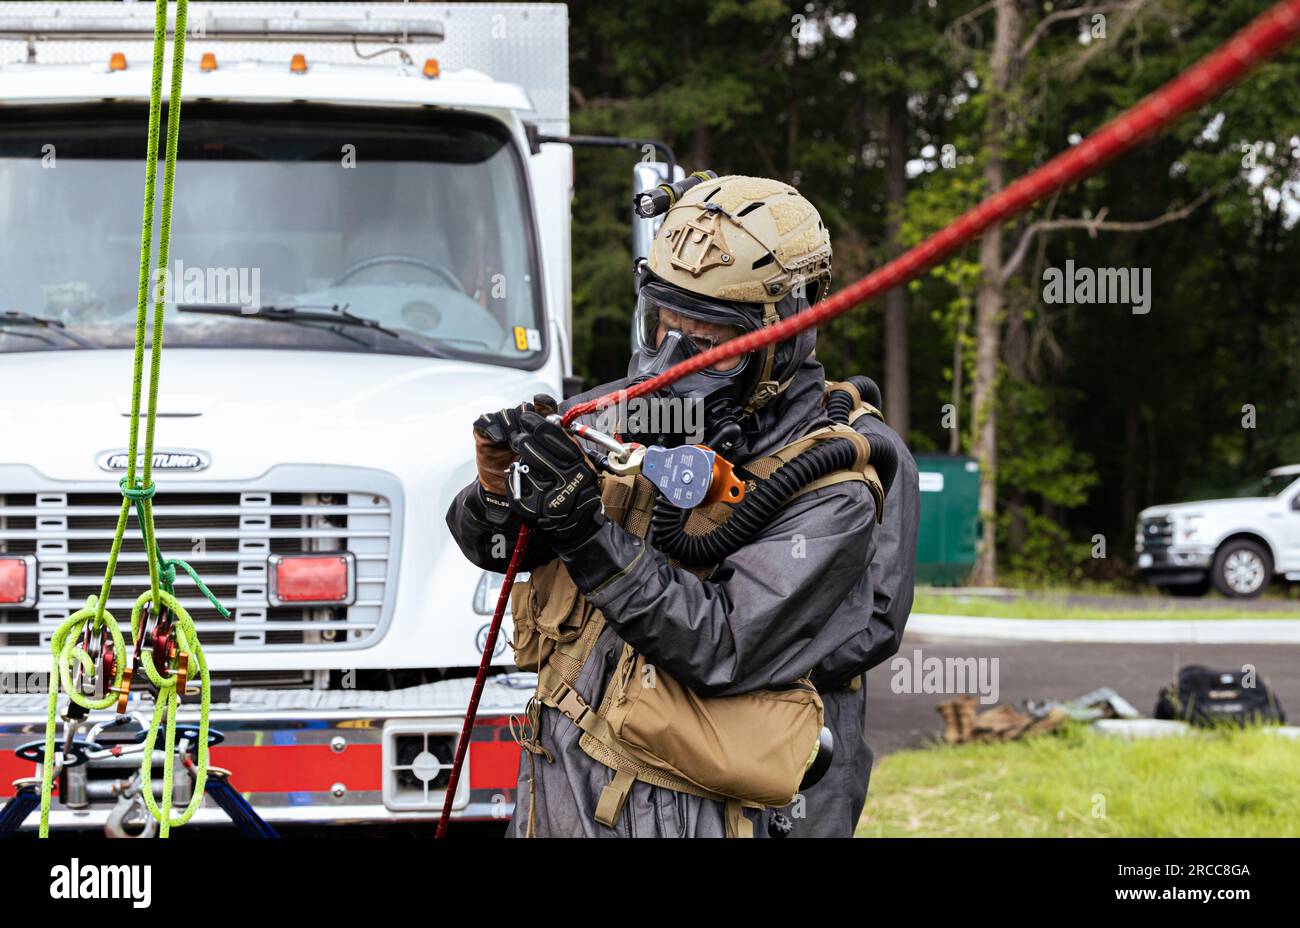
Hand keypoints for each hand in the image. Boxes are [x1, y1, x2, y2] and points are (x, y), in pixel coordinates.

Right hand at [472, 394, 558, 494]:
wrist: (501, 486)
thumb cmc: (524, 471)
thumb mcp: (541, 458)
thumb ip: (549, 442)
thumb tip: (561, 430)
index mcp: (535, 423)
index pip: (542, 404)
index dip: (544, 402)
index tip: (541, 402)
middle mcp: (518, 419)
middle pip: (524, 409)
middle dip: (526, 422)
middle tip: (527, 439)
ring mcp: (501, 423)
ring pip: (507, 414)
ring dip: (511, 428)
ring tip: (514, 444)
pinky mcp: (483, 430)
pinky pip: (486, 421)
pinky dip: (493, 428)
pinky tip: (500, 439)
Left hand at [506, 410, 603, 550]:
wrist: (579, 528)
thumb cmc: (580, 491)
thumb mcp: (583, 464)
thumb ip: (567, 443)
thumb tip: (549, 418)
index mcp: (579, 466)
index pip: (551, 434)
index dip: (535, 423)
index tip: (527, 418)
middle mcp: (565, 481)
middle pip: (532, 447)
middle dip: (523, 438)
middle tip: (520, 437)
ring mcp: (547, 496)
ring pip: (522, 463)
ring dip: (521, 457)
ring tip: (524, 457)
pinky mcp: (531, 509)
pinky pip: (516, 483)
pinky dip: (517, 477)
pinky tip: (524, 477)